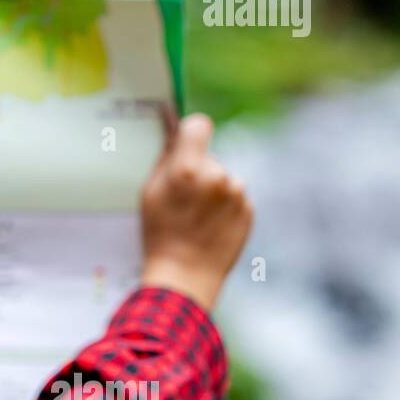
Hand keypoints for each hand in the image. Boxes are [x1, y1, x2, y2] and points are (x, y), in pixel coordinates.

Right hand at [139, 111, 251, 310]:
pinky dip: (224, 207)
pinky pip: (234, 197)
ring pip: (222, 178)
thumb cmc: (160, 233)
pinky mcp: (248, 210)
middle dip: (197, 169)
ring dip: (212, 189)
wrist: (184, 275)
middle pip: (209, 157)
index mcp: (187, 169)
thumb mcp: (150, 192)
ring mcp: (237, 194)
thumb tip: (171, 125)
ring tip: (197, 217)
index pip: (198, 125)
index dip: (190, 131)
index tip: (185, 142)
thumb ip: (164, 156)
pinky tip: (210, 226)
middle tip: (183, 199)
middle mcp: (217, 176)